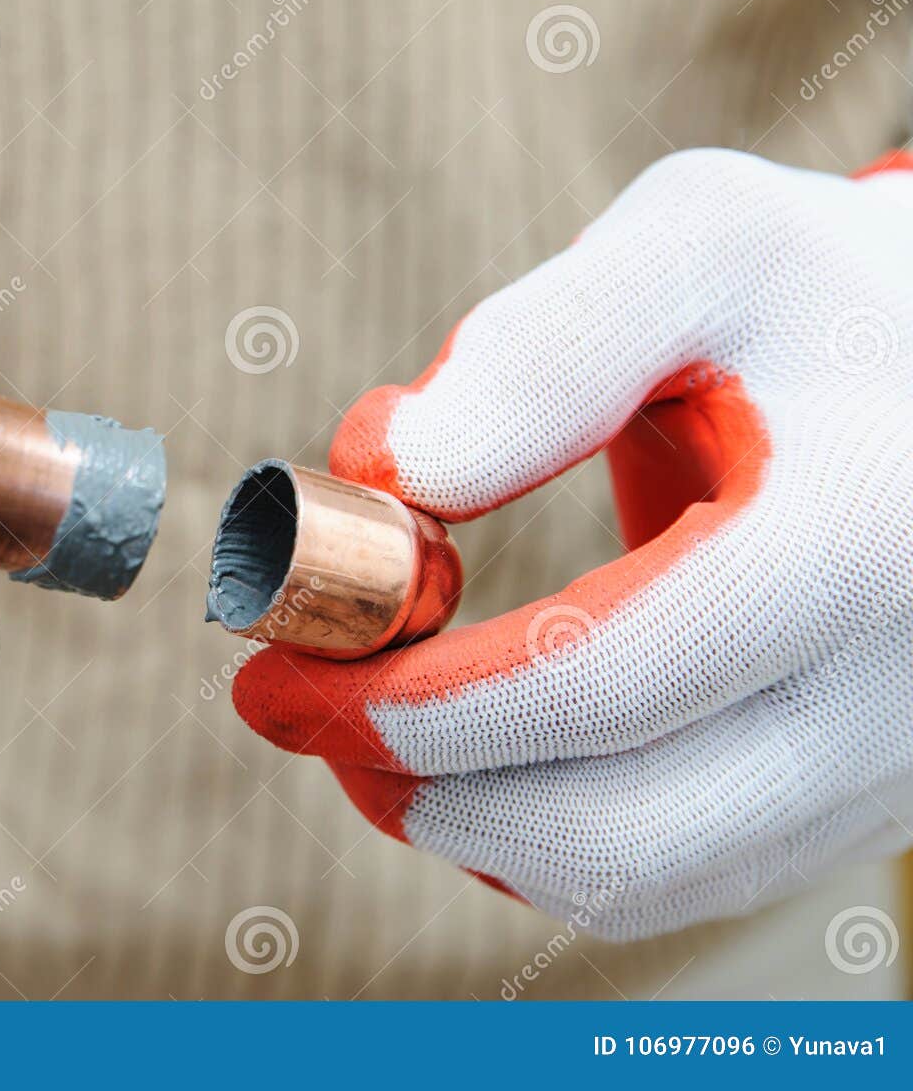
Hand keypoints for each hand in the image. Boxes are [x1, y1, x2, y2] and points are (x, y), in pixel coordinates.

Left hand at [232, 147, 912, 939]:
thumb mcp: (699, 250)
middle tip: (297, 711)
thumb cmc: (823, 297)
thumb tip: (380, 470)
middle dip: (414, 783)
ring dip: (461, 822)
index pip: (592, 681)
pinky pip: (674, 879)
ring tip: (368, 726)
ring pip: (633, 882)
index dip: (408, 699)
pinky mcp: (858, 804)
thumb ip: (541, 348)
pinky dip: (539, 840)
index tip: (280, 674)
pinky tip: (470, 755)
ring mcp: (891, 773)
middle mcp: (898, 696)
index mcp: (859, 537)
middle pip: (606, 830)